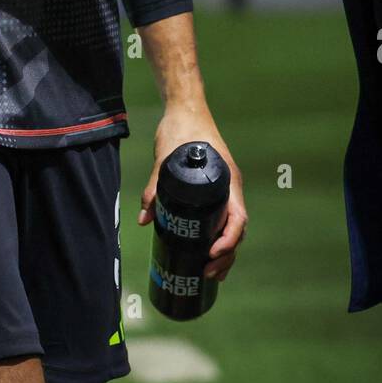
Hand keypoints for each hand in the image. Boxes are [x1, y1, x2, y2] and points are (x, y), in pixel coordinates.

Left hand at [138, 105, 246, 279]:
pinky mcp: (215, 188)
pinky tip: (208, 253)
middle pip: (237, 228)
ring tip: (211, 274)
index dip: (228, 240)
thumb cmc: (181, 129)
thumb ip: (155, 188)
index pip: (237, 217)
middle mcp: (231, 186)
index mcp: (226, 179)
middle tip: (209, 274)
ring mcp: (225, 188)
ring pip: (231, 226)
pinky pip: (222, 217)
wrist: (186, 108)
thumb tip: (144, 218)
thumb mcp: (165, 158)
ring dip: (225, 251)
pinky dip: (219, 237)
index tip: (212, 253)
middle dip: (226, 255)